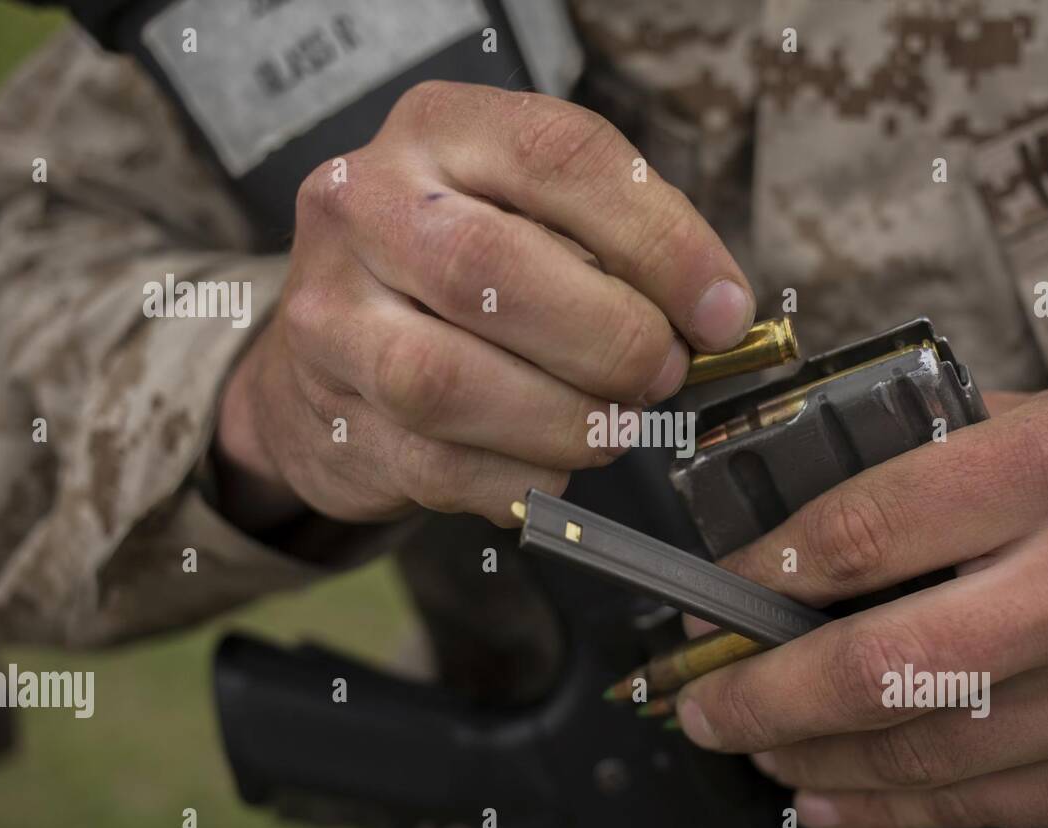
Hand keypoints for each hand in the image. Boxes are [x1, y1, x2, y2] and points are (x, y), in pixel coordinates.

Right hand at [214, 81, 753, 528]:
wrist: (327, 349)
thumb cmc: (463, 275)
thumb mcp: (532, 214)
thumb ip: (615, 245)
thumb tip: (713, 316)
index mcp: (438, 132)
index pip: (558, 157)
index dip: (660, 241)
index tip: (721, 312)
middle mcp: (365, 209)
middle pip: (488, 269)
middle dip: (609, 338)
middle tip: (663, 375)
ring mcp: (331, 317)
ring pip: (446, 380)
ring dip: (565, 421)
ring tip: (614, 426)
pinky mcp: (332, 415)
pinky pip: (436, 464)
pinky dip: (521, 476)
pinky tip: (552, 463)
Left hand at [676, 389, 1047, 827]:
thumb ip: (940, 454)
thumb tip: (810, 505)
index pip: (867, 529)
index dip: (765, 573)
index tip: (719, 594)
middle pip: (877, 663)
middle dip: (760, 694)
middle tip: (702, 700)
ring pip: (914, 752)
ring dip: (806, 756)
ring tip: (755, 741)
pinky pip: (975, 807)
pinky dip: (879, 805)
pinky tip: (824, 792)